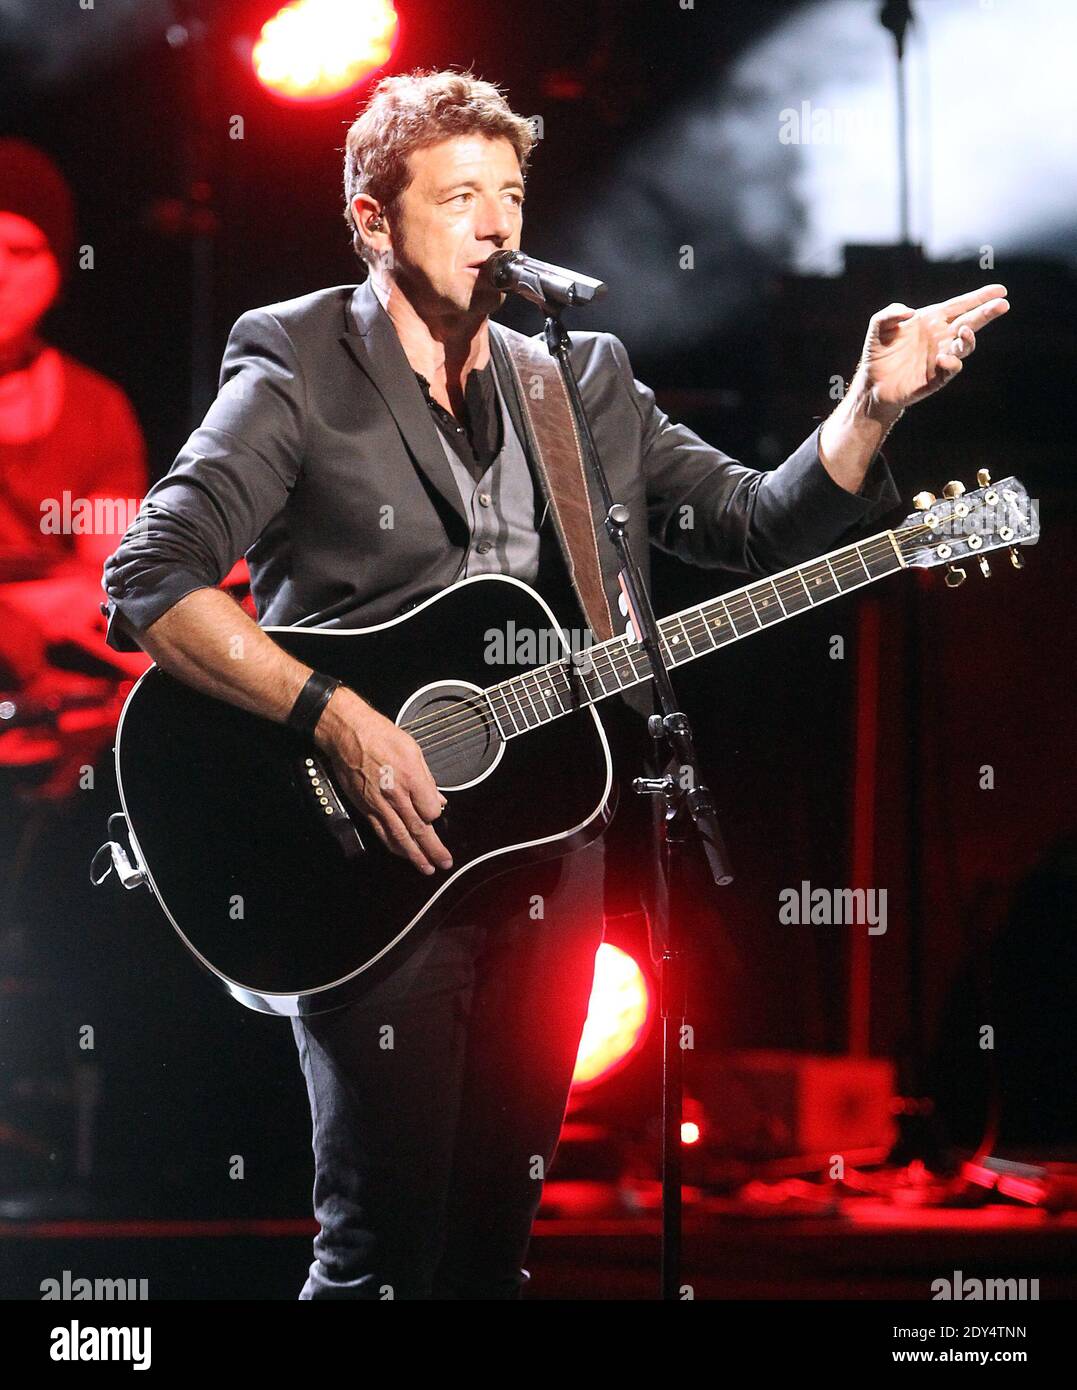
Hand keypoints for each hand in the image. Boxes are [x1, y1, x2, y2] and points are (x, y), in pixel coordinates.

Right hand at [315, 687, 451, 875]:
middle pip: (418, 829)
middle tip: (444, 863)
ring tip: (425, 867)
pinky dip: (393, 845)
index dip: (436, 816)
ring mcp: (378, 803)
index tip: (436, 814)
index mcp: (411, 778)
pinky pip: (381, 831)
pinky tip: (401, 853)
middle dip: (432, 850)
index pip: (431, 811)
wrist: (348, 733)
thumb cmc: (381, 735)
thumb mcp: (413, 750)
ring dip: (414, 855)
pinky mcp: (365, 807)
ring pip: (399, 836)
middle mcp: (396, 795)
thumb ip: (427, 778)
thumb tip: (438, 799)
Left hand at [856, 283, 1009, 414]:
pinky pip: (950, 369)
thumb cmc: (879, 352)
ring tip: (964, 332)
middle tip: (1003, 305)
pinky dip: (951, 363)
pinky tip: (943, 358)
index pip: (961, 305)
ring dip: (968, 338)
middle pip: (970, 322)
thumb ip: (889, 313)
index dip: (980, 297)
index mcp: (932, 320)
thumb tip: (910, 313)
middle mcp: (941, 336)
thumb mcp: (878, 326)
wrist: (873, 383)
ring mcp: (941, 356)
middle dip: (987, 312)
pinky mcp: (936, 377)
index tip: (1001, 290)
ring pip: (964, 346)